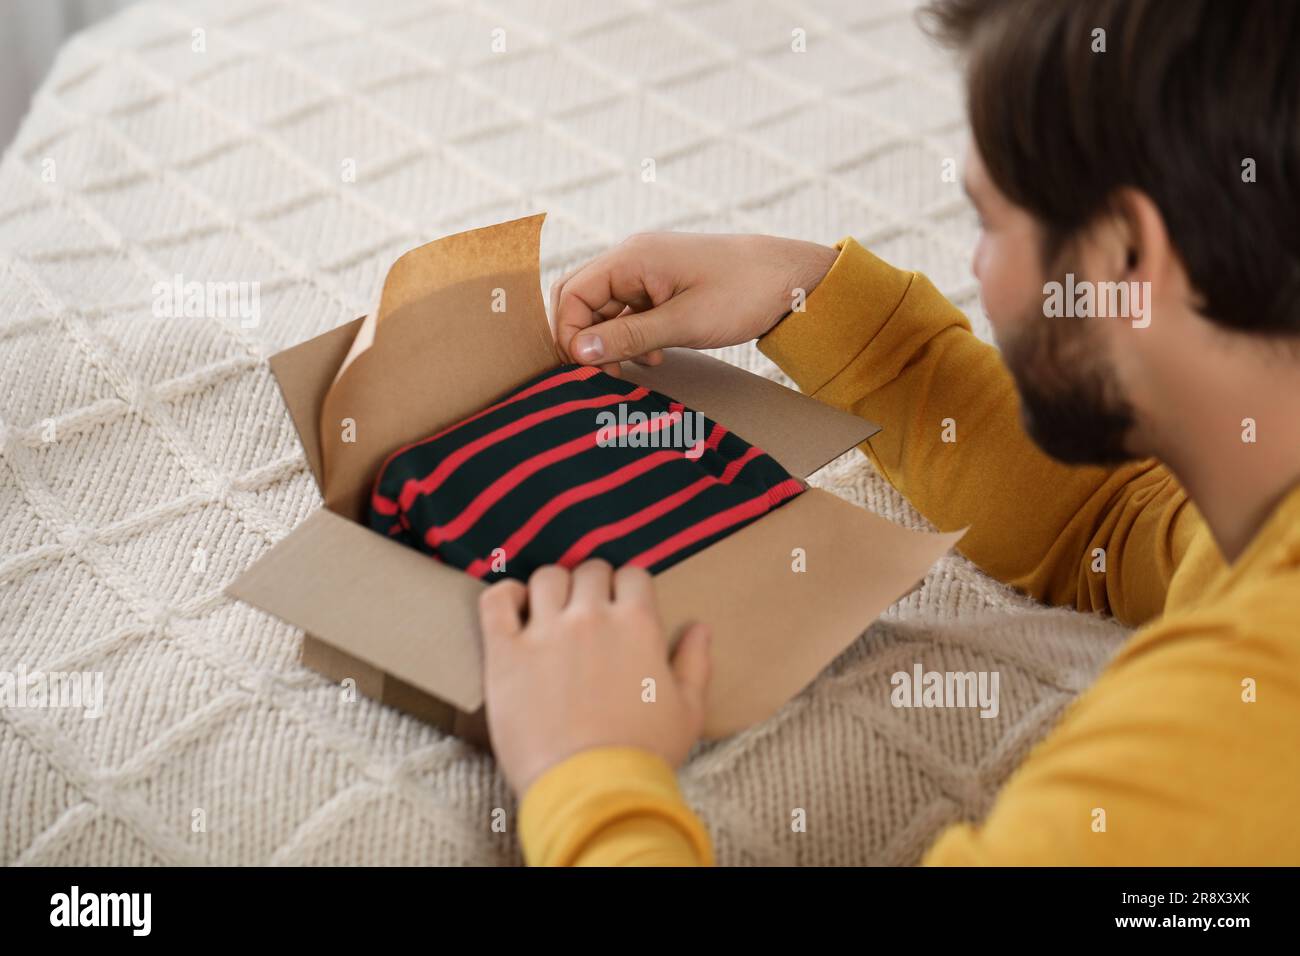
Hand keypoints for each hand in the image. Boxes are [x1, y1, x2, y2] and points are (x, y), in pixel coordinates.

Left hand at [479, 560, 711, 795]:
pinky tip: (514, 606)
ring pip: (546, 578)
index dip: (628, 589)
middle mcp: (590, 617)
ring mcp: (545, 631)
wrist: (593, 791)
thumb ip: (695, 663)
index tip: (622, 608)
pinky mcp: (506, 653)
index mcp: (637, 624)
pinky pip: (497, 601)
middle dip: (592, 586)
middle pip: (590, 571)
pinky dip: (505, 595)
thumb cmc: (645, 755)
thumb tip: (700, 627)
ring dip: (552, 589)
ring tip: (552, 614)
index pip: (632, 576)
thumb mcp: (688, 712)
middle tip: (588, 615)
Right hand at [550, 232, 838, 375]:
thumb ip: (629, 336)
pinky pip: (629, 312)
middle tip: (603, 374)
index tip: (585, 370)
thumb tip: (578, 351)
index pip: (572, 294)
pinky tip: (654, 357)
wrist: (790, 278)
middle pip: (582, 300)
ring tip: (634, 370)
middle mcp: (633, 258)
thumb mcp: (684, 322)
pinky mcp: (663, 286)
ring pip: (605, 309)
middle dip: (585, 339)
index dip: (569, 334)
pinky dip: (632, 337)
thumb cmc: (743, 293)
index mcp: (632, 258)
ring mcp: (647, 271)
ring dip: (611, 341)